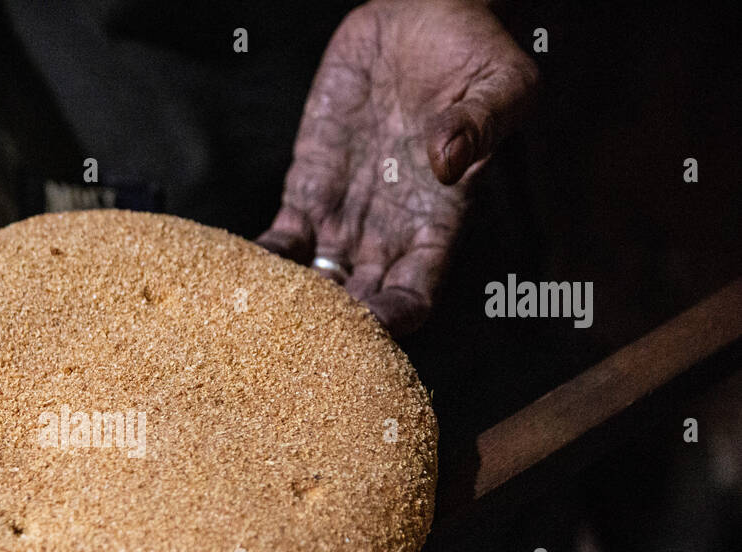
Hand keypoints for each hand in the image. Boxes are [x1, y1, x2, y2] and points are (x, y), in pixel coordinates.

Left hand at [258, 0, 536, 334]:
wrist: (420, 18)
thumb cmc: (474, 54)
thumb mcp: (499, 85)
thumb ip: (478, 125)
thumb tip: (449, 159)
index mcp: (438, 223)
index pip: (416, 294)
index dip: (395, 316)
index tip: (373, 322)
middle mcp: (388, 233)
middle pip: (358, 303)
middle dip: (333, 325)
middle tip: (305, 330)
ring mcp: (344, 215)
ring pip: (314, 283)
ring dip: (293, 303)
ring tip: (266, 310)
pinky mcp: (307, 188)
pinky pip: (281, 240)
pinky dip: (263, 260)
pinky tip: (242, 271)